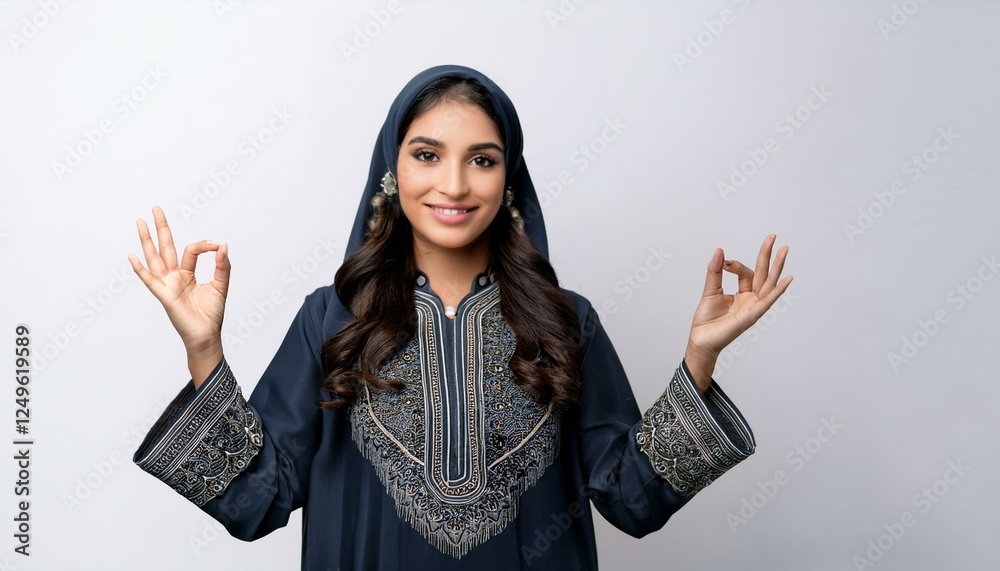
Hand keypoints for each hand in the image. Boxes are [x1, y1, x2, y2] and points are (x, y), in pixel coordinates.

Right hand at [128, 206, 229, 385]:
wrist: (206, 335)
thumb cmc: (211, 314)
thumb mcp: (221, 285)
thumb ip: (222, 265)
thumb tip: (223, 245)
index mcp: (186, 274)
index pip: (190, 250)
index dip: (203, 244)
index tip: (217, 245)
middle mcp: (174, 277)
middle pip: (165, 247)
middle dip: (161, 228)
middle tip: (156, 208)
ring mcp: (166, 285)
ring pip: (154, 258)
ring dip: (147, 240)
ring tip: (140, 222)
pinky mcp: (164, 296)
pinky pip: (150, 280)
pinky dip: (140, 269)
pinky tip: (131, 256)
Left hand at [684, 234, 792, 391]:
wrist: (701, 340)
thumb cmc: (707, 320)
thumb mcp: (710, 290)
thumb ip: (715, 271)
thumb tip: (720, 251)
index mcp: (743, 294)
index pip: (746, 273)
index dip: (736, 265)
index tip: (724, 262)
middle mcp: (751, 299)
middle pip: (763, 273)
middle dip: (767, 255)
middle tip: (773, 237)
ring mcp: (753, 307)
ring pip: (769, 283)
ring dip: (777, 266)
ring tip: (784, 249)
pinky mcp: (752, 315)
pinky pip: (768, 301)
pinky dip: (778, 290)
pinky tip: (788, 279)